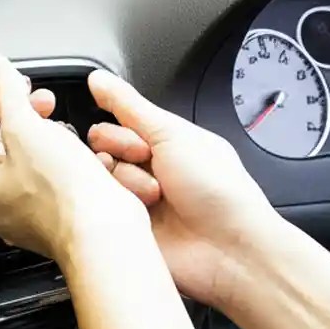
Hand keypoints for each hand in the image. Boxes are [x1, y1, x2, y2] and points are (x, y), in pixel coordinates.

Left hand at [0, 53, 147, 259]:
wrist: (104, 232)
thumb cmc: (62, 192)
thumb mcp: (26, 126)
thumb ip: (6, 90)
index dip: (10, 105)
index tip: (29, 91)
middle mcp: (1, 209)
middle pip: (15, 149)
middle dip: (38, 126)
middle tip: (52, 113)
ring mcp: (32, 218)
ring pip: (43, 165)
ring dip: (61, 145)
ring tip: (74, 142)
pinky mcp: (62, 222)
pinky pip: (65, 185)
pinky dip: (77, 169)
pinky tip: (89, 164)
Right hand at [86, 70, 282, 307]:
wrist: (230, 247)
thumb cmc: (218, 190)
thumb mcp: (173, 134)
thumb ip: (130, 106)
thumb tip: (100, 81)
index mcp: (165, 144)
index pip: (116, 126)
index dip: (118, 133)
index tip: (139, 143)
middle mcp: (150, 171)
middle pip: (103, 153)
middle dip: (120, 157)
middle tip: (145, 166)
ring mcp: (139, 202)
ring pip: (101, 182)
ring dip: (126, 186)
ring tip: (154, 197)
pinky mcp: (131, 230)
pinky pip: (103, 213)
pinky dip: (117, 210)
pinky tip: (139, 213)